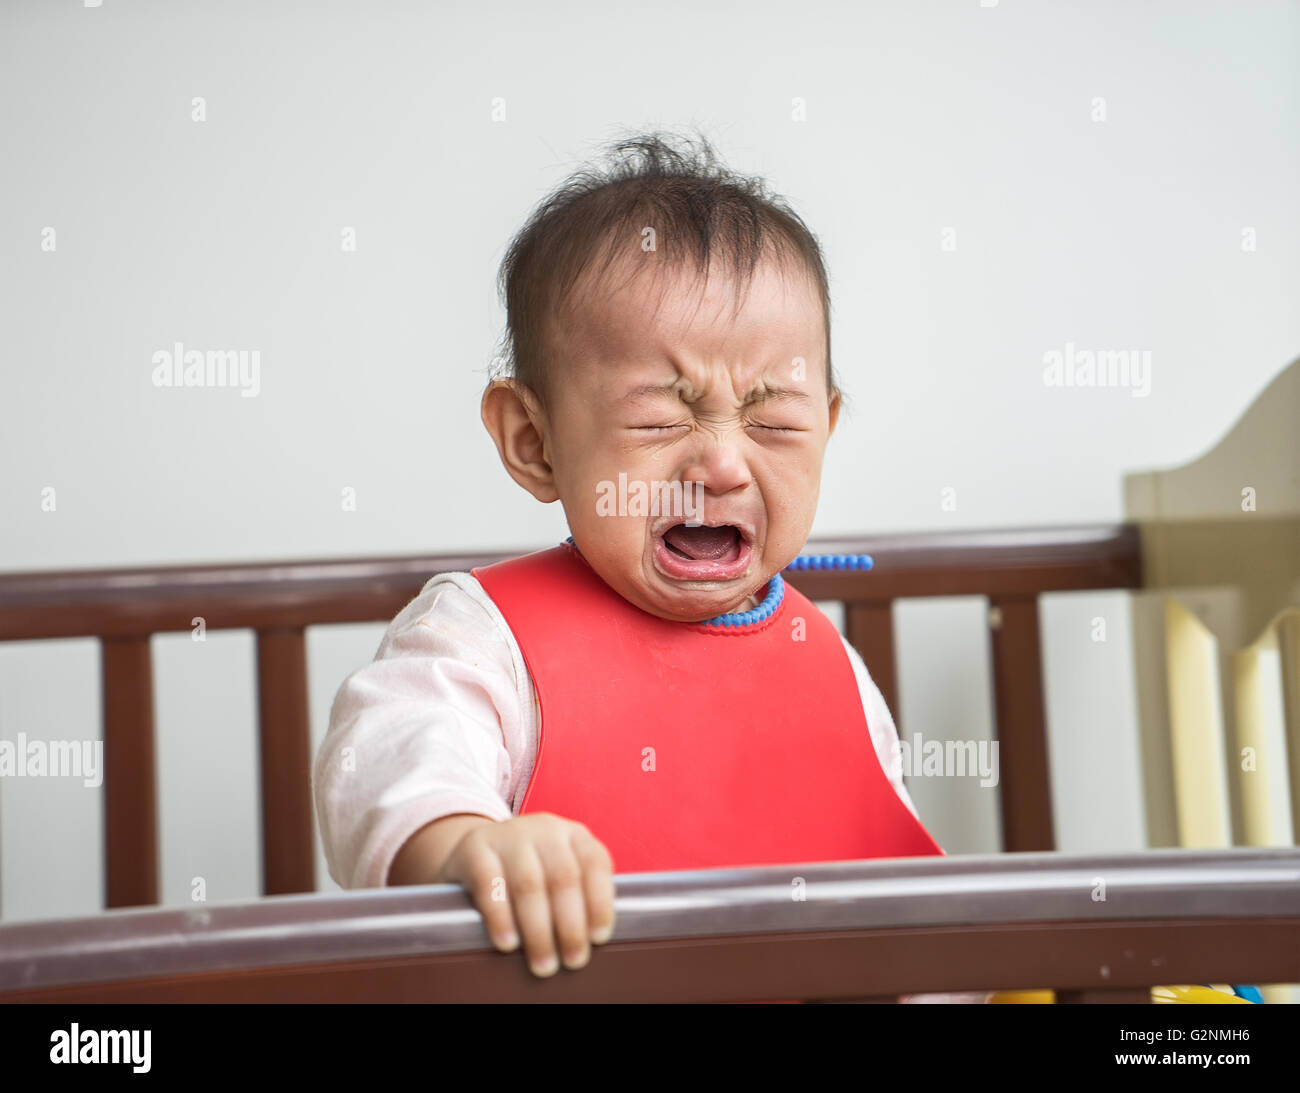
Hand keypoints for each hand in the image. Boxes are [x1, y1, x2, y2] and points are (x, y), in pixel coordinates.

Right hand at [435, 812, 615, 977]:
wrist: (473, 851)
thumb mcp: (557, 873)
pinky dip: (501, 918)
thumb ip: (577, 899)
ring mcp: (508, 835)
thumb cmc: (528, 875)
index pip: (595, 863)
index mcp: (573, 835)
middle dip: (571, 925)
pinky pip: (489, 884)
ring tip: (543, 965)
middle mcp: (545, 830)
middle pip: (563, 877)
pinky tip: (508, 944)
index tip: (599, 938)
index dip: (600, 902)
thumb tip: (591, 946)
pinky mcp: (474, 848)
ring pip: (529, 884)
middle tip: (572, 961)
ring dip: (539, 930)